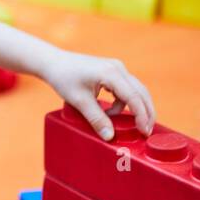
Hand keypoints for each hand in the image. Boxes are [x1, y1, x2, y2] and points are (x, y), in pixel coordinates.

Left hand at [41, 50, 155, 140]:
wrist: (53, 63)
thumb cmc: (64, 78)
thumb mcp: (79, 101)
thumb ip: (96, 119)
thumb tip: (109, 136)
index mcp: (111, 73)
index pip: (134, 97)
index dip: (141, 116)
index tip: (143, 131)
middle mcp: (118, 68)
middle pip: (141, 92)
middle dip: (146, 113)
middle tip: (145, 132)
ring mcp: (116, 68)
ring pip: (135, 90)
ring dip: (133, 108)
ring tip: (122, 123)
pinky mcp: (113, 71)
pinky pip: (126, 88)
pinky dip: (122, 102)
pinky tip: (110, 111)